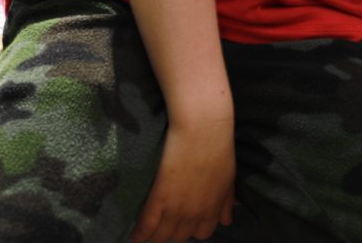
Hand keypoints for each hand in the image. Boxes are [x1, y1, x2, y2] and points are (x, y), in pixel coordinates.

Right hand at [132, 115, 235, 242]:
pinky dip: (139, 234)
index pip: (202, 233)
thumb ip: (226, 201)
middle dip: (173, 232)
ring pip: (162, 236)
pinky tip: (134, 237)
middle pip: (180, 236)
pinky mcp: (160, 198)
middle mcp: (195, 213)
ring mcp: (177, 208)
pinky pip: (147, 225)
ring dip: (155, 235)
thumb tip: (226, 221)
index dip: (193, 229)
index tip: (185, 223)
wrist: (204, 129)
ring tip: (148, 231)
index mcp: (213, 208)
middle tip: (164, 222)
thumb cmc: (219, 147)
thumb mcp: (228, 177)